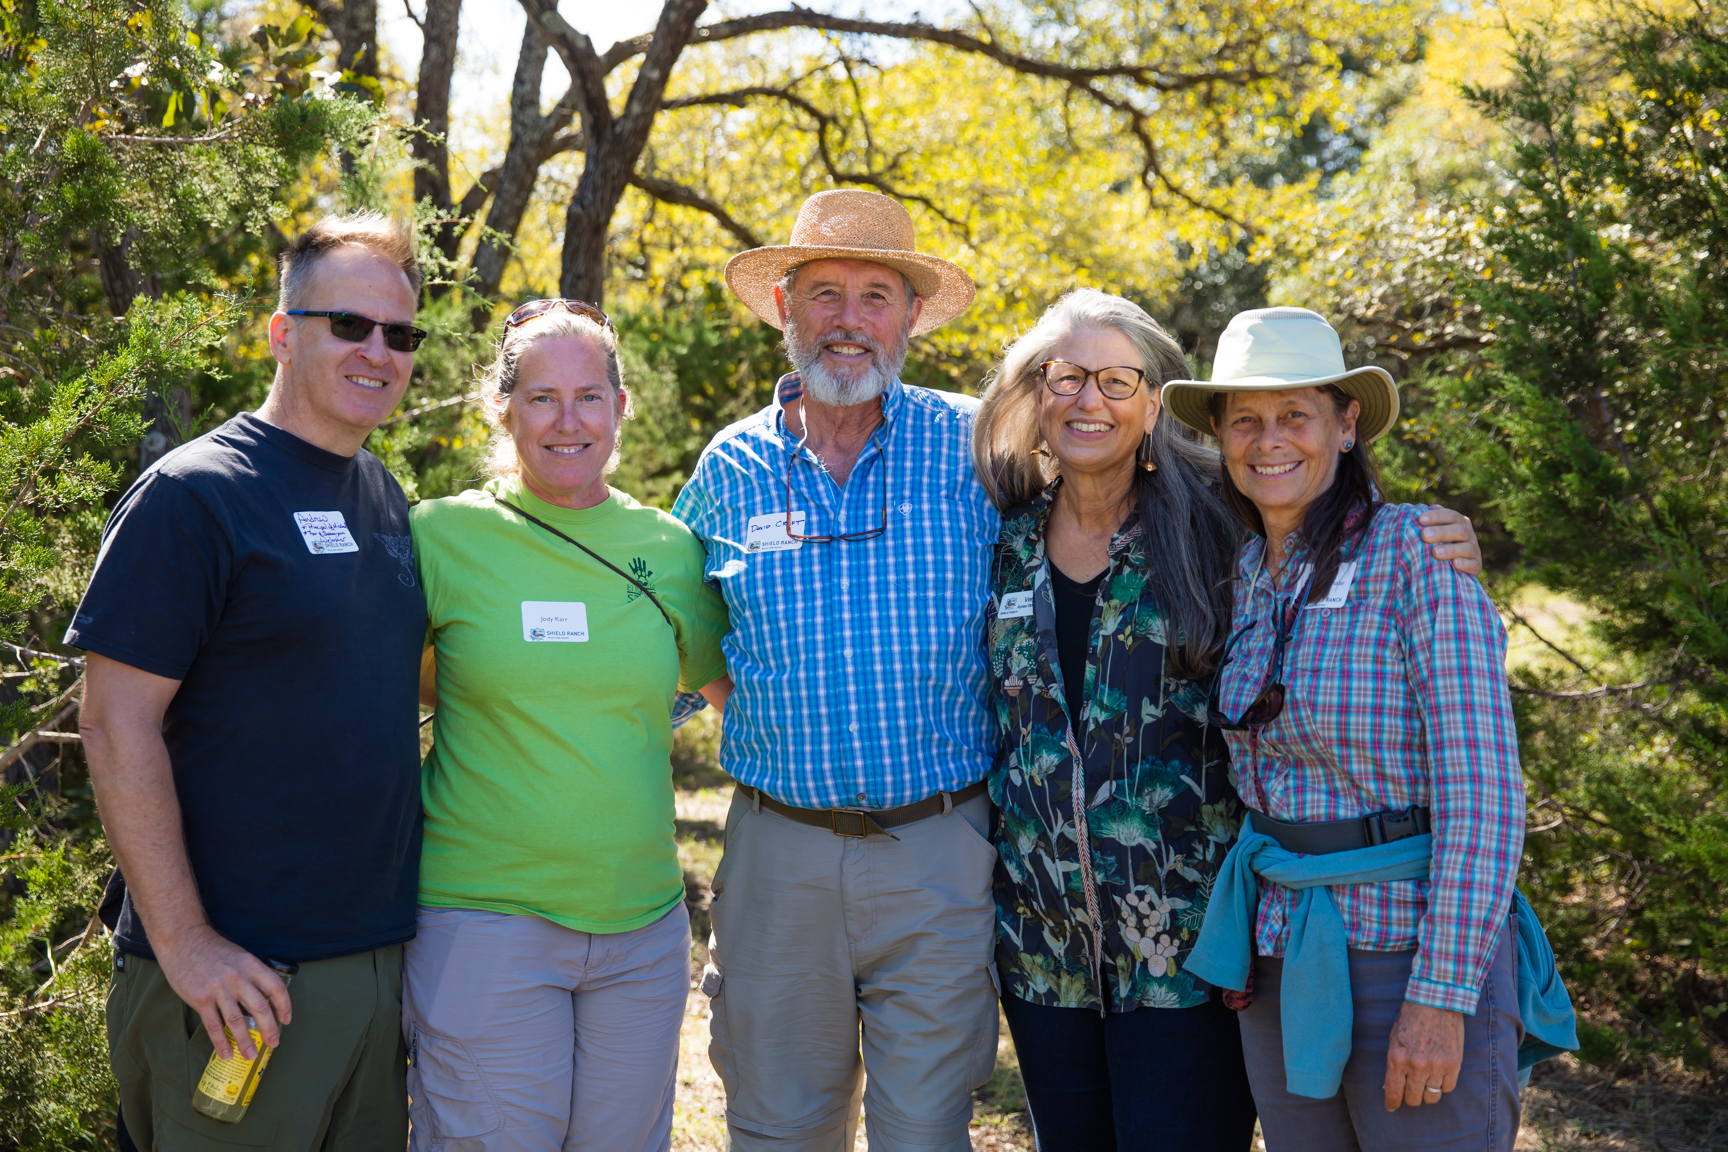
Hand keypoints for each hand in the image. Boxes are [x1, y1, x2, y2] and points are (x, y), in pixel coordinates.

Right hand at [154, 924, 291, 1059]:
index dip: (284, 1006)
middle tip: (273, 1043)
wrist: (183, 940)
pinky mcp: (200, 998)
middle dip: (269, 1029)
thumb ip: (252, 974)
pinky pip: (213, 1025)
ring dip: (245, 1041)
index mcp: (251, 965)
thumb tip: (265, 998)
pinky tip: (226, 1053)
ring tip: (250, 1055)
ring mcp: (218, 989)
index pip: (275, 988)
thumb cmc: (213, 950)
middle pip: (260, 1008)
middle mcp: (238, 977)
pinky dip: (221, 1042)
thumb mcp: (240, 955)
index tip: (286, 1020)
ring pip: (237, 1020)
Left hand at [1384, 1000, 1463, 1110]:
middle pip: (1414, 1099)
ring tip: (1426, 1084)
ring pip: (1432, 1097)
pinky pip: (1448, 1088)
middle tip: (1411, 1092)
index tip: (1392, 1106)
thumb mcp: (1393, 1039)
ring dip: (1427, 1094)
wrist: (1435, 1001)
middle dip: (1410, 1098)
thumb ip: (1393, 1063)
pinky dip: (1443, 1085)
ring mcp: (1436, 1066)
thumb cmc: (1411, 1018)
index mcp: (1397, 1058)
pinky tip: (1439, 1076)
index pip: (1393, 1091)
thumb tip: (1390, 1086)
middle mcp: (1416, 1066)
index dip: (1392, 1103)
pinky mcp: (1453, 1064)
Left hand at [1417, 508, 1481, 576]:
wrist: (1452, 569)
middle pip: (1459, 530)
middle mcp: (1469, 534)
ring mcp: (1474, 550)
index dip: (1436, 516)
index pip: (1450, 515)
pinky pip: (1474, 564)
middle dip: (1441, 532)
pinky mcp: (1477, 566)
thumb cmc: (1437, 544)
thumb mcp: (1433, 532)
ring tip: (1435, 553)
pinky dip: (1465, 564)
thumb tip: (1416, 510)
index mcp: (1459, 522)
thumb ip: (1428, 523)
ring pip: (1467, 548)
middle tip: (1424, 535)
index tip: (1420, 519)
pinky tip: (1455, 564)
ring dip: (1451, 550)